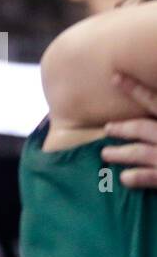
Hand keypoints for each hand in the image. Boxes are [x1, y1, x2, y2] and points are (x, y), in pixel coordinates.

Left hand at [102, 71, 156, 187]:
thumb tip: (155, 109)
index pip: (155, 101)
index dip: (135, 89)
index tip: (115, 78)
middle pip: (142, 128)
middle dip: (122, 128)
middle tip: (107, 128)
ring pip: (139, 152)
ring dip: (120, 153)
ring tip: (105, 154)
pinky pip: (151, 177)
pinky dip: (136, 178)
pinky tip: (124, 178)